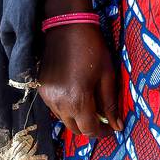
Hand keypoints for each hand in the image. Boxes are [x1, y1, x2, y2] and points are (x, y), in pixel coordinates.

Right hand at [38, 23, 122, 138]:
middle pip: (75, 129)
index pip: (89, 130)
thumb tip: (117, 126)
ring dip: (76, 118)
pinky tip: (74, 94)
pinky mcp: (41, 90)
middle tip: (101, 118)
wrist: (66, 26)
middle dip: (89, 127)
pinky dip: (66, 108)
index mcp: (78, 100)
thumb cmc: (92, 48)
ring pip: (64, 119)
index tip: (111, 127)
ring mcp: (47, 97)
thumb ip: (110, 103)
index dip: (102, 132)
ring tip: (88, 104)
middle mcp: (60, 104)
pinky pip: (55, 108)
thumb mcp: (107, 74)